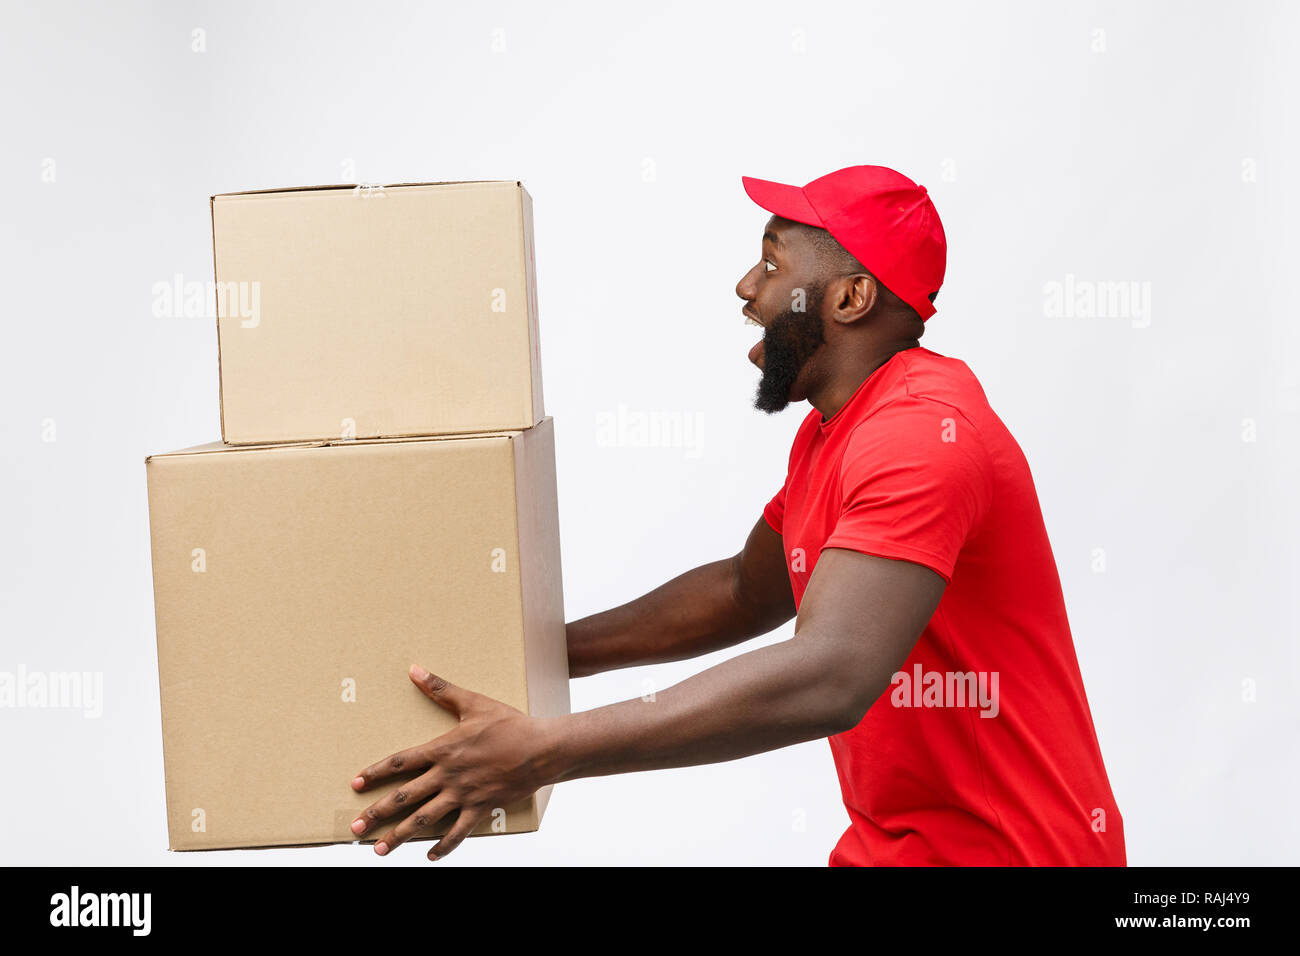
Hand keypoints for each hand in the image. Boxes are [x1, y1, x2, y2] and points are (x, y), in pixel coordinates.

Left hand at [350, 664, 557, 860]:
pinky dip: (443, 846)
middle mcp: (448, 775)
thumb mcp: (474, 703)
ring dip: (400, 836)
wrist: (542, 748)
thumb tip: (414, 670)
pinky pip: (458, 832)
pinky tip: (430, 856)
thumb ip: (442, 689)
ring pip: (425, 819)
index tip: (355, 784)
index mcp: (443, 749)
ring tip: (379, 849)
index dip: (376, 773)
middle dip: (378, 813)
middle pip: (405, 797)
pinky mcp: (481, 808)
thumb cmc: (509, 724)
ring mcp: (464, 794)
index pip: (401, 762)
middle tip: (355, 829)